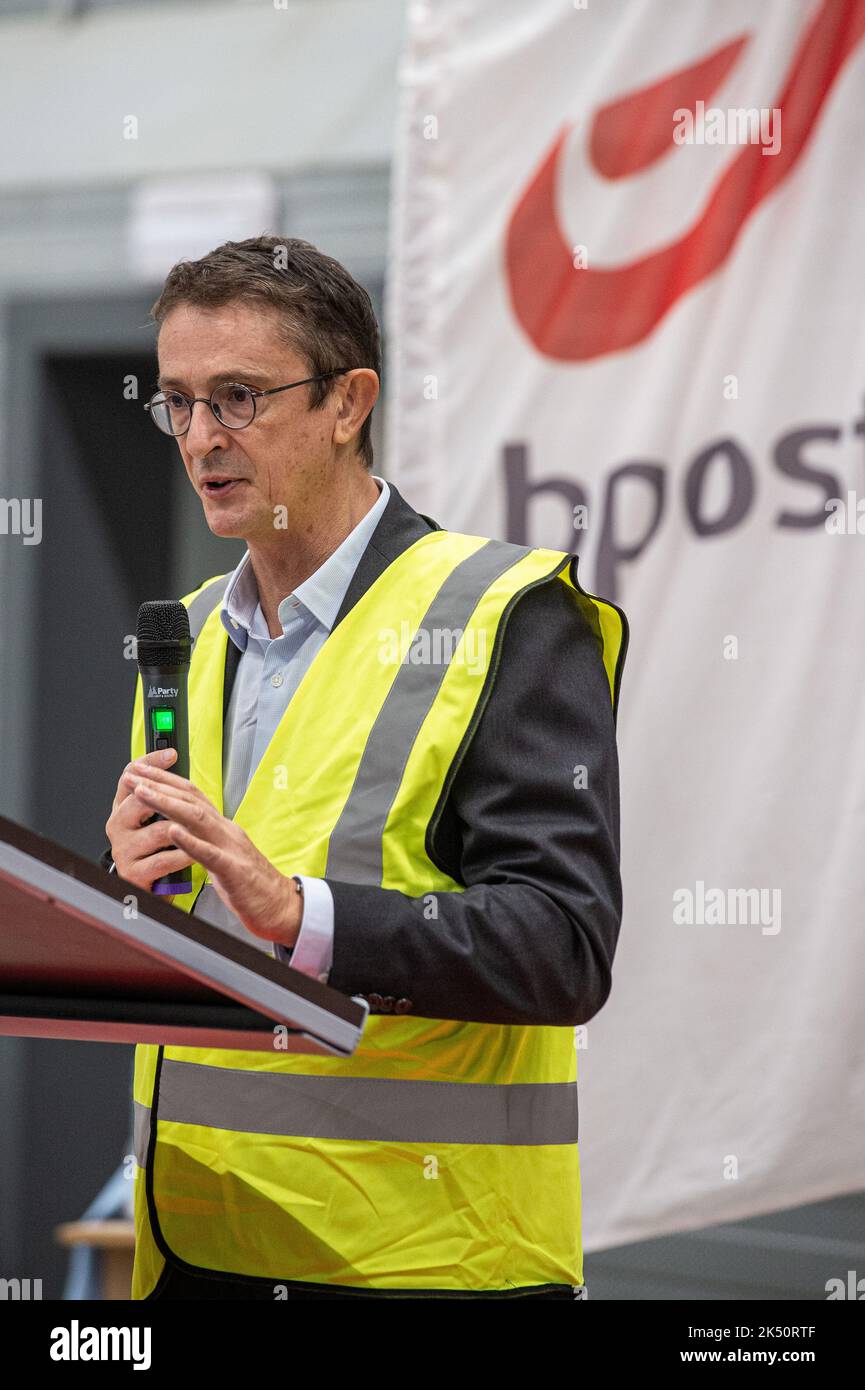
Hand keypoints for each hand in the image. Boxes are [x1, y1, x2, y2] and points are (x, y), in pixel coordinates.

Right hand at [106, 748, 193, 888]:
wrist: (152, 891)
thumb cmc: (157, 853)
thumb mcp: (155, 820)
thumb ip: (160, 797)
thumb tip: (171, 761)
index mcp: (122, 810)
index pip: (129, 777)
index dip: (149, 763)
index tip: (171, 754)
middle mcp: (117, 827)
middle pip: (141, 799)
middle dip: (169, 796)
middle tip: (192, 798)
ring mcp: (123, 849)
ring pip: (160, 831)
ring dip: (185, 831)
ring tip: (202, 832)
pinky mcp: (133, 872)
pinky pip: (165, 859)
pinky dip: (185, 855)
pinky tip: (196, 855)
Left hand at [120, 760, 302, 948]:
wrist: (282, 907)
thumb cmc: (252, 886)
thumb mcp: (224, 857)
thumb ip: (205, 842)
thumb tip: (182, 831)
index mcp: (223, 829)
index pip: (192, 796)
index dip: (165, 781)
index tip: (140, 773)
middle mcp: (227, 832)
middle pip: (191, 800)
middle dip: (159, 785)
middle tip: (132, 775)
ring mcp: (232, 849)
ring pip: (198, 819)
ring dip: (168, 804)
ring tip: (144, 794)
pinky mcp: (236, 871)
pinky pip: (211, 854)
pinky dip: (190, 841)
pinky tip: (173, 832)